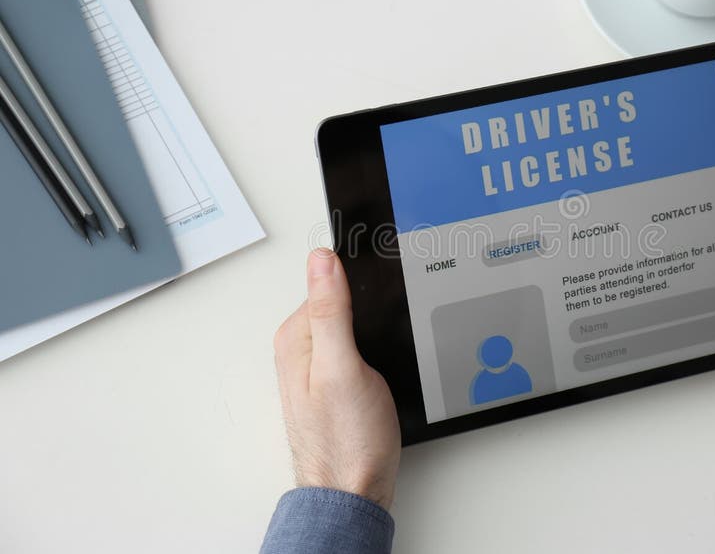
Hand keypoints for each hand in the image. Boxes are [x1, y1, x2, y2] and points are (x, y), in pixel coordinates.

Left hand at [273, 249, 400, 507]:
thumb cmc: (347, 439)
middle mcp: (301, 350)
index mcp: (295, 337)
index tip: (381, 301)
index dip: (360, 287)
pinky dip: (373, 350)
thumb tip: (322, 260)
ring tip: (382, 355)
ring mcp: (319, 367)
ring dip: (372, 332)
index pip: (328, 284)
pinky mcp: (337, 383)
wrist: (355, 489)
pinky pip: (356, 348)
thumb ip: (332, 311)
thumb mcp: (341, 366)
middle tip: (382, 340)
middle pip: (340, 304)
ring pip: (352, 327)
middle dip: (368, 312)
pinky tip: (382, 366)